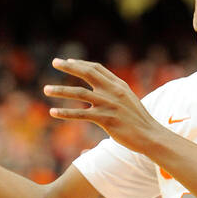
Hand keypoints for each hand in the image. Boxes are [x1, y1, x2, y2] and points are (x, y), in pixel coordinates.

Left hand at [44, 58, 158, 153]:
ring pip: (79, 93)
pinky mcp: (106, 119)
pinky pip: (81, 114)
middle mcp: (113, 91)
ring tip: (46, 90)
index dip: (81, 64)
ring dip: (60, 91)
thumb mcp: (129, 101)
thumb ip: (115, 93)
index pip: (97, 68)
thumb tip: (103, 91)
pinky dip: (65, 113)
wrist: (151, 136)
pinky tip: (53, 112)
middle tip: (54, 62)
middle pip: (87, 73)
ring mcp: (109, 105)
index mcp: (119, 85)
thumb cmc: (139, 121)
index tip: (68, 61)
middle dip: (69, 66)